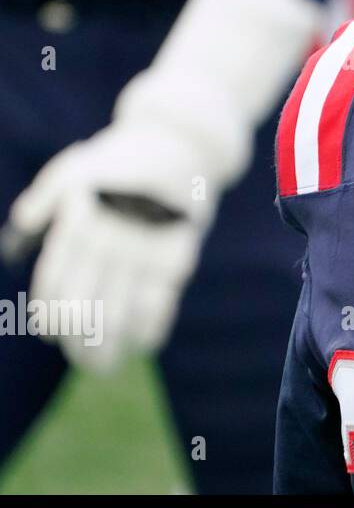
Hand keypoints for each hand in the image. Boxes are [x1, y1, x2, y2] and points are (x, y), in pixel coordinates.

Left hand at [4, 120, 219, 371]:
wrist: (181, 142)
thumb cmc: (121, 157)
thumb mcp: (74, 169)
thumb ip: (44, 201)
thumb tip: (19, 236)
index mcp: (78, 224)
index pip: (54, 287)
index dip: (50, 318)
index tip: (52, 334)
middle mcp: (108, 243)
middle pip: (85, 310)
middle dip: (81, 345)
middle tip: (86, 362)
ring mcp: (143, 251)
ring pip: (120, 315)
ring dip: (111, 347)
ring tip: (106, 365)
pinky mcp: (177, 255)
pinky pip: (161, 304)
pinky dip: (151, 329)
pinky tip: (144, 343)